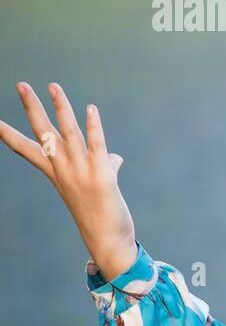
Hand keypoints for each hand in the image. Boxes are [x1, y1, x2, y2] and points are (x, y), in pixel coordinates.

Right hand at [1, 82, 137, 279]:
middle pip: (43, 133)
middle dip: (32, 108)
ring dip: (61, 108)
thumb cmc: (101, 214)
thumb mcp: (99, 185)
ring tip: (53, 86)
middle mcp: (64, 171)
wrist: (108, 241)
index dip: (9, 134)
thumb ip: (103, 166)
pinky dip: (93, 127)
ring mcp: (81, 173)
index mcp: (57, 173)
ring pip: (68, 133)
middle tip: (20, 85)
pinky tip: (90, 109)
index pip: (27, 149)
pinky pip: (96, 145)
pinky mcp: (101, 176)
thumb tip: (115, 157)